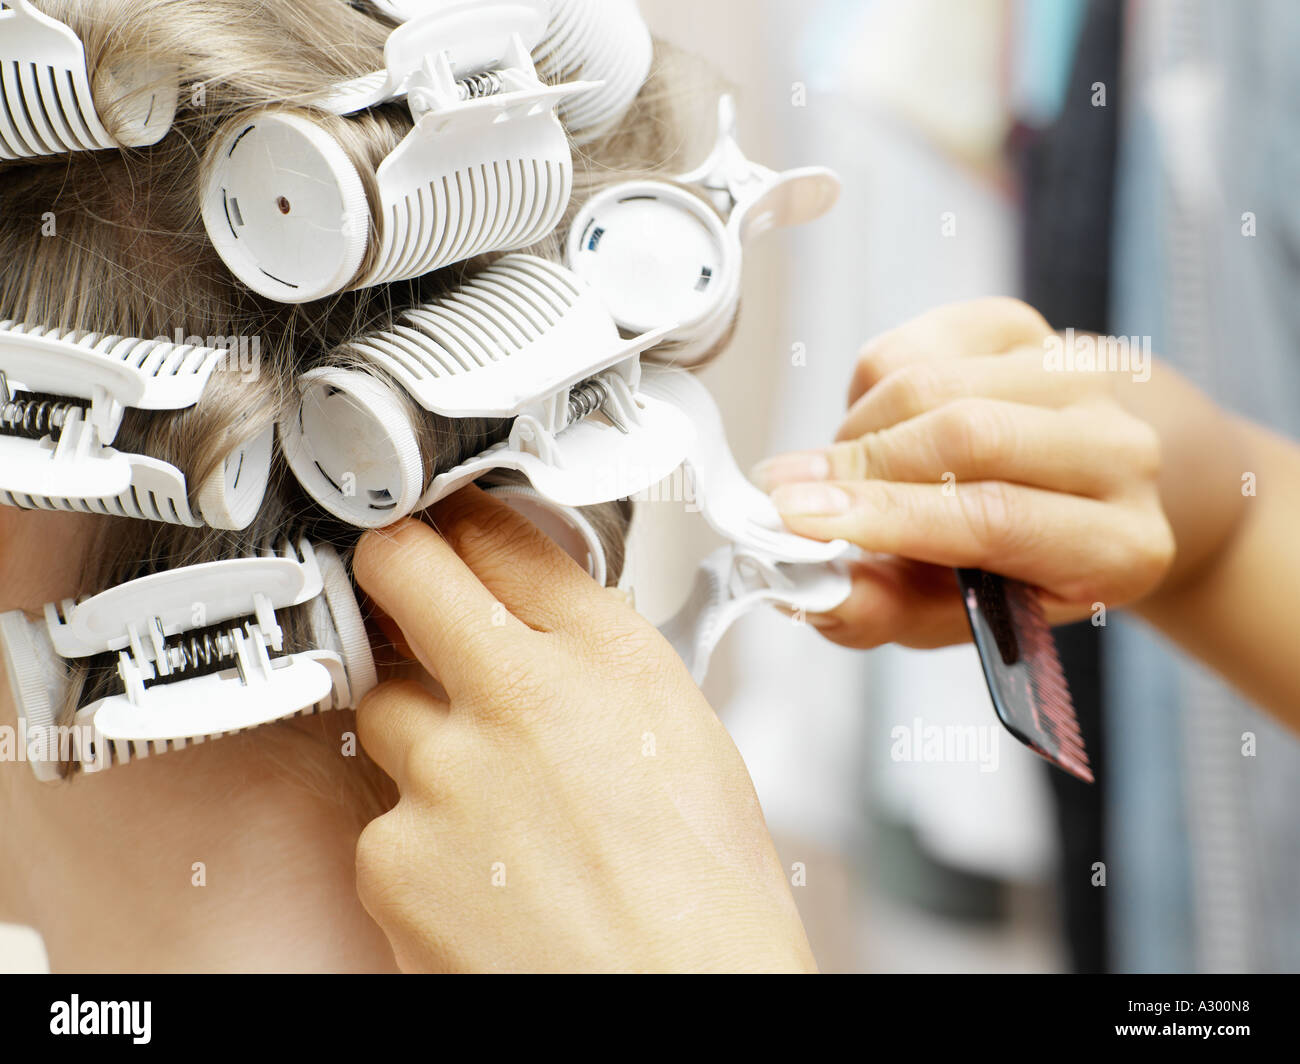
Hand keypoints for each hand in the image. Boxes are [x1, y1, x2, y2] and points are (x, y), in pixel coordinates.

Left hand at [350, 487, 814, 972]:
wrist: (681, 1001)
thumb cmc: (708, 898)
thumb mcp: (690, 737)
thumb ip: (603, 662)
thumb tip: (546, 624)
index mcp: (610, 657)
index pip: (502, 537)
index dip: (462, 520)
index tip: (445, 524)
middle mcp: (522, 696)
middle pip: (407, 575)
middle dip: (396, 569)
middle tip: (397, 578)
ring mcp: (447, 775)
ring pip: (386, 709)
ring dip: (420, 734)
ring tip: (488, 800)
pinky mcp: (394, 856)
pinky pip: (380, 817)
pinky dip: (416, 836)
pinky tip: (479, 873)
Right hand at [751, 298, 1174, 648]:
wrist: (1065, 497)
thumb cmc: (1003, 568)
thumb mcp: (948, 616)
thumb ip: (883, 612)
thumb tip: (814, 591)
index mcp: (1117, 545)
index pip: (994, 518)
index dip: (886, 515)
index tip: (797, 517)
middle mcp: (1120, 453)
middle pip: (965, 435)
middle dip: (857, 464)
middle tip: (788, 496)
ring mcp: (1077, 376)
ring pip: (930, 382)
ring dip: (857, 432)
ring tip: (845, 476)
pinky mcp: (1026, 328)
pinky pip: (914, 343)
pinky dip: (868, 390)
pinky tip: (880, 430)